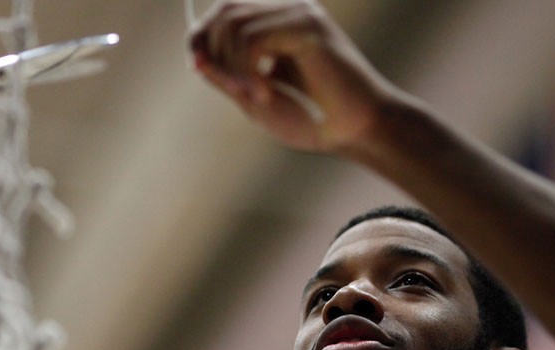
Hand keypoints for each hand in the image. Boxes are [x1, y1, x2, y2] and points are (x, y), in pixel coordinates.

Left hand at [188, 0, 395, 153]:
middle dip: (213, 51)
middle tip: (232, 89)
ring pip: (234, 24)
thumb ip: (228, 79)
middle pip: (224, 12)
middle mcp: (288, 10)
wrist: (358, 132)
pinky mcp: (308, 27)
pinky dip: (248, 71)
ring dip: (232, 66)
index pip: (222, 13)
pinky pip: (253, 39)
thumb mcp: (257, 100)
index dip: (200, 37)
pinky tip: (265, 94)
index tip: (197, 67)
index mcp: (276, 23)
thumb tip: (196, 58)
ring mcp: (300, 14)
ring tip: (255, 97)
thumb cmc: (314, 121)